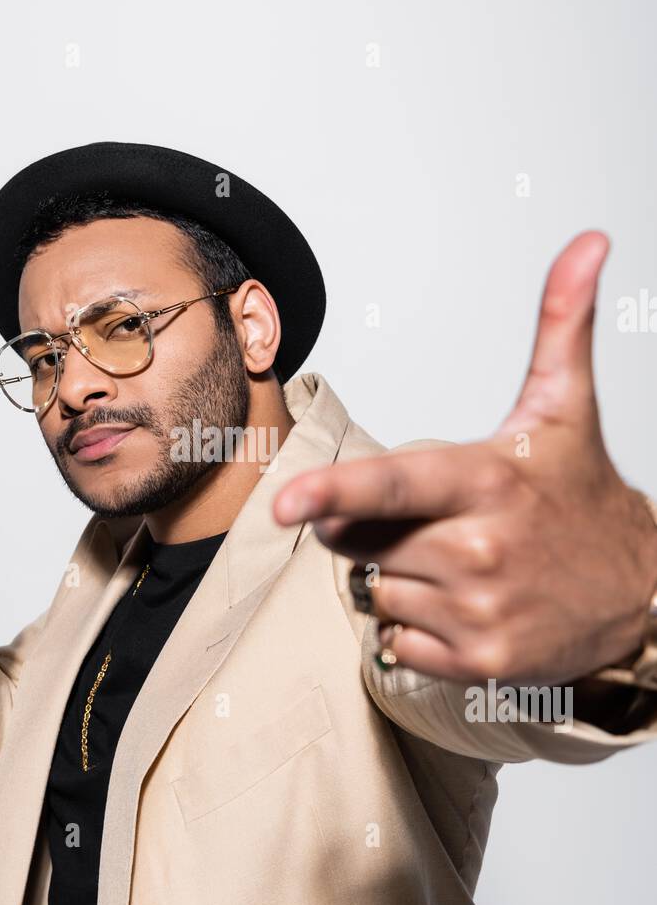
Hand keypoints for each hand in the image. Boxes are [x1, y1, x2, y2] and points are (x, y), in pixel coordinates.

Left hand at [273, 232, 656, 684]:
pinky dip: (411, 625)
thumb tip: (587, 242)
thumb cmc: (583, 496)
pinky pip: (396, 640)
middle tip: (425, 517)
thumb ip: (559, 322)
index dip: (333, 491)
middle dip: (364, 527)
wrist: (644, 592)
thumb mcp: (565, 408)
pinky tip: (458, 604)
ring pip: (374, 590)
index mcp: (487, 481)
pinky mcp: (480, 662)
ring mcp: (480, 610)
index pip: (395, 485)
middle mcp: (480, 549)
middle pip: (360, 541)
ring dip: (393, 576)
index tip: (284, 503)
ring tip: (454, 562)